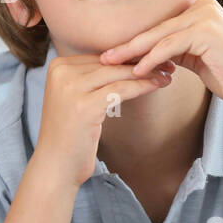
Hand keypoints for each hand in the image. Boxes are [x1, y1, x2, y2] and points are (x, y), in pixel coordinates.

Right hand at [32, 54, 174, 186]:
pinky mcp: (84, 106)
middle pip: (109, 63)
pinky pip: (120, 90)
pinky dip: (142, 86)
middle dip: (140, 63)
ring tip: (166, 74)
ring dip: (146, 73)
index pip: (100, 57)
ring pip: (117, 74)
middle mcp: (60, 72)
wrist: (56, 166)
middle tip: (165, 64)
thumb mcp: (75, 99)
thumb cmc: (70, 135)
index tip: (152, 57)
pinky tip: (158, 85)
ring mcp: (70, 88)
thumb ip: (91, 79)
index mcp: (57, 67)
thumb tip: (126, 62)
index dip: (128, 57)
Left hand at [98, 0, 222, 111]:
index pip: (161, 26)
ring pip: (160, 36)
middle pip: (158, 29)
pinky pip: (170, 46)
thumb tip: (144, 53)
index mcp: (200, 7)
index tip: (114, 54)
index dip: (137, 42)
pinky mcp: (206, 31)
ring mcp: (206, 15)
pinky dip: (152, 59)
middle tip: (104, 57)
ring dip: (134, 52)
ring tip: (112, 64)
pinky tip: (137, 70)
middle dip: (129, 45)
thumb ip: (173, 48)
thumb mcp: (194, 56)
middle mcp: (203, 5)